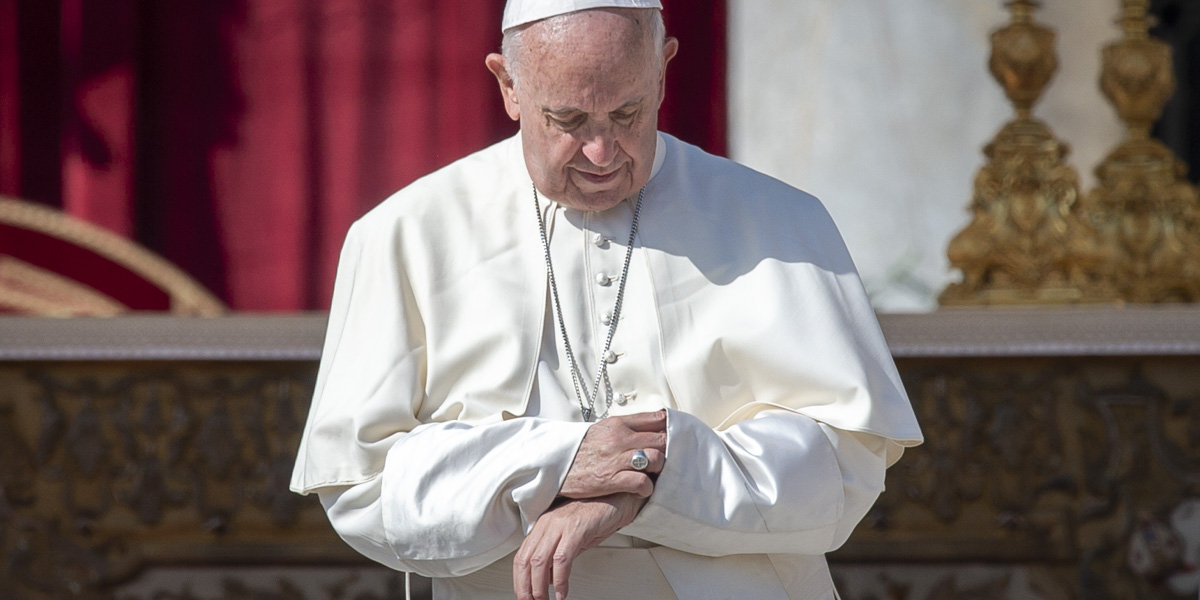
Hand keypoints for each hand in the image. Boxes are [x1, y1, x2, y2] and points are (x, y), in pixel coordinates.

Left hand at [513, 494, 646, 599]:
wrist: (619, 499)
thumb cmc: (597, 515)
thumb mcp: (571, 538)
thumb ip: (557, 555)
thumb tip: (547, 578)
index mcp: (543, 525)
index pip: (521, 556)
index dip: (519, 580)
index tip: (523, 594)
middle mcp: (547, 523)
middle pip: (525, 560)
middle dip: (525, 587)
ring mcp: (560, 525)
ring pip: (539, 561)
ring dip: (539, 587)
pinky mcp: (576, 528)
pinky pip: (562, 559)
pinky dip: (560, 580)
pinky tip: (562, 591)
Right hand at [560, 410, 666, 498]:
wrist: (554, 466)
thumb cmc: (579, 451)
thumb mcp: (601, 430)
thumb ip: (624, 427)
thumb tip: (649, 423)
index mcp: (618, 424)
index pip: (655, 419)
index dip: (668, 428)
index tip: (673, 435)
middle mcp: (620, 439)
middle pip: (661, 439)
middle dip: (667, 450)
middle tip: (665, 459)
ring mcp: (617, 459)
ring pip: (656, 459)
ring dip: (659, 469)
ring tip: (653, 474)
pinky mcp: (612, 479)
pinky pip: (642, 482)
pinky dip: (647, 488)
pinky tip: (643, 490)